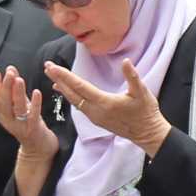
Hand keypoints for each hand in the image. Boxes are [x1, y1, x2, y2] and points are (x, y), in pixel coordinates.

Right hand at [0, 66, 59, 162]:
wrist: (38, 148)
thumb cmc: (28, 123)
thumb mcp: (19, 105)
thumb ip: (14, 88)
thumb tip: (10, 69)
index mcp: (3, 114)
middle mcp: (9, 120)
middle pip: (4, 103)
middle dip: (5, 87)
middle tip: (8, 73)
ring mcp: (20, 126)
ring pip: (17, 108)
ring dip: (17, 93)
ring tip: (19, 80)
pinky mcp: (33, 130)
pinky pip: (33, 116)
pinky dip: (35, 104)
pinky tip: (36, 93)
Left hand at [45, 58, 169, 155]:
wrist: (147, 134)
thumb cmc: (146, 112)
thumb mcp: (142, 92)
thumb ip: (133, 76)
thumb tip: (126, 62)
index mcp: (104, 102)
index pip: (80, 86)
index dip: (65, 76)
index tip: (53, 67)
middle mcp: (95, 111)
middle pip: (72, 93)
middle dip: (58, 79)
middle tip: (47, 66)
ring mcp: (95, 117)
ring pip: (73, 100)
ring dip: (62, 87)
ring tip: (52, 76)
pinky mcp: (97, 119)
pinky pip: (78, 106)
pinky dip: (69, 96)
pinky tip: (65, 91)